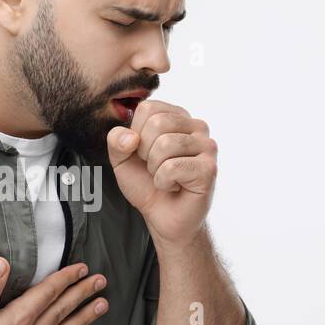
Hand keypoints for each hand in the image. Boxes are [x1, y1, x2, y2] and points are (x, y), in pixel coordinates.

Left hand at [107, 99, 217, 247]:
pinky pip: (172, 167)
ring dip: (155, 169)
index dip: (136, 135)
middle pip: (157, 123)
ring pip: (166, 145)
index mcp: (177, 117)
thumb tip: (130, 137)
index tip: (144, 153)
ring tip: (165, 177)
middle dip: (145, 152)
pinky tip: (175, 187)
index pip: (147, 108)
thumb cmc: (147, 184)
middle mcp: (197, 126)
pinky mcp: (209, 168)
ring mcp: (207, 146)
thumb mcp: (121, 159)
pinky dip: (164, 182)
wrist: (163, 217)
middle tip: (155, 168)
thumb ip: (116, 141)